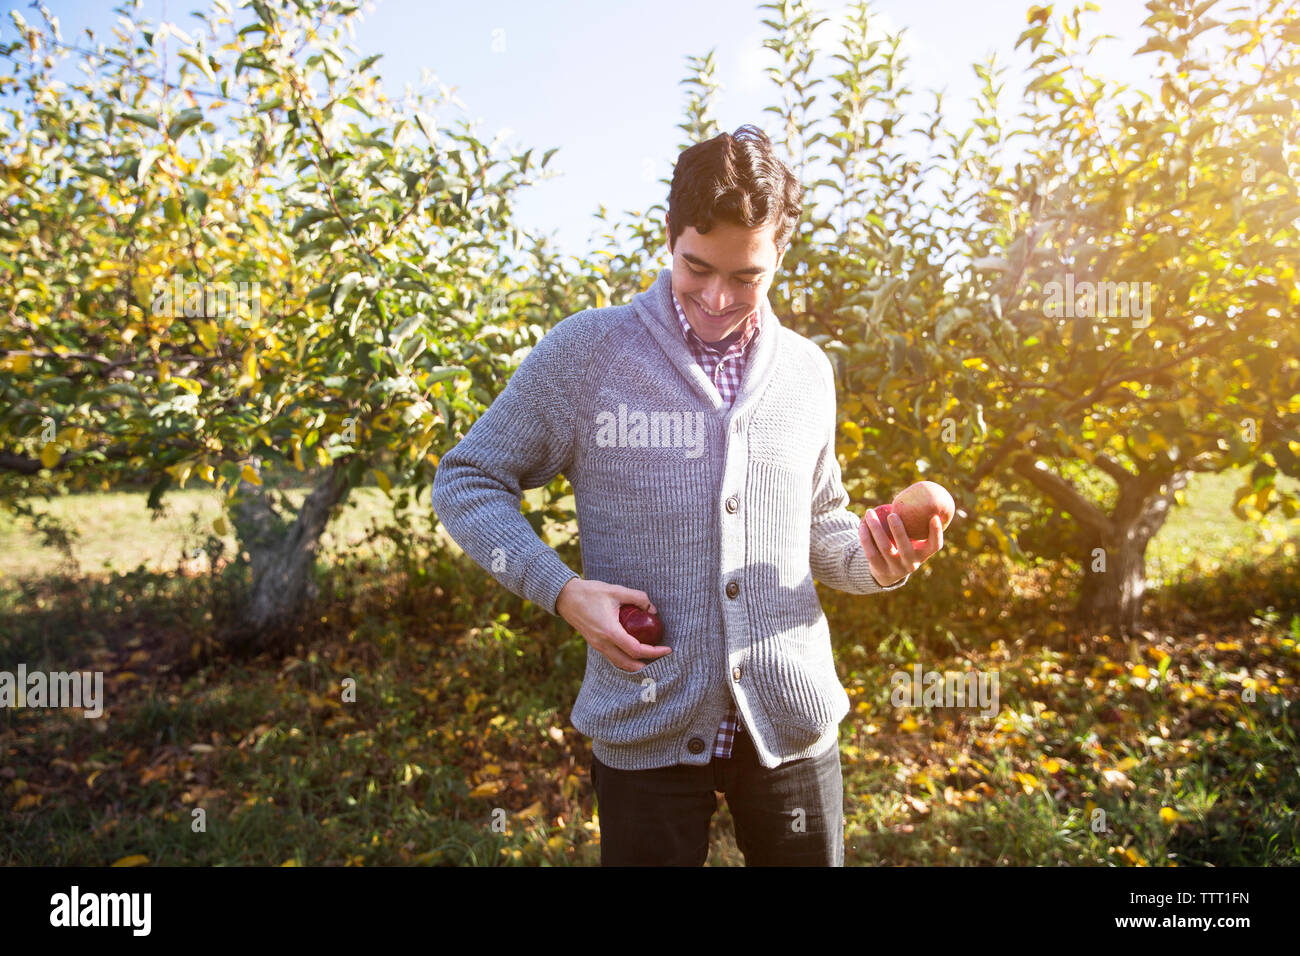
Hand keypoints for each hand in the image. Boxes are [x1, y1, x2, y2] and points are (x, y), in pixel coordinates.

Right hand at [555, 577, 670, 672]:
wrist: (565, 597)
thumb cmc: (590, 592)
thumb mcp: (616, 591)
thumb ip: (638, 597)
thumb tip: (653, 609)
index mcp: (610, 631)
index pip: (636, 650)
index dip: (654, 652)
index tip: (667, 649)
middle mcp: (603, 643)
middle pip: (628, 664)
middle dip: (647, 664)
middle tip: (661, 657)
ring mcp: (597, 645)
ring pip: (619, 663)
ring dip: (635, 664)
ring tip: (650, 657)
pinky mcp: (594, 644)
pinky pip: (612, 657)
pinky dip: (625, 659)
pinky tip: (633, 651)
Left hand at [858, 507, 943, 586]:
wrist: (887, 573)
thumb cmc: (903, 547)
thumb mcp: (912, 539)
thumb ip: (914, 523)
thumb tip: (918, 494)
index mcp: (923, 555)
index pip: (934, 545)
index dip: (936, 532)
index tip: (934, 516)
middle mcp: (911, 564)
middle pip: (905, 547)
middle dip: (899, 530)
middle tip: (892, 514)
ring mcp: (895, 569)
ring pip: (885, 548)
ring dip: (876, 528)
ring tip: (870, 513)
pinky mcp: (880, 570)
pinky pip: (870, 552)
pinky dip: (865, 537)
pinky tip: (862, 524)